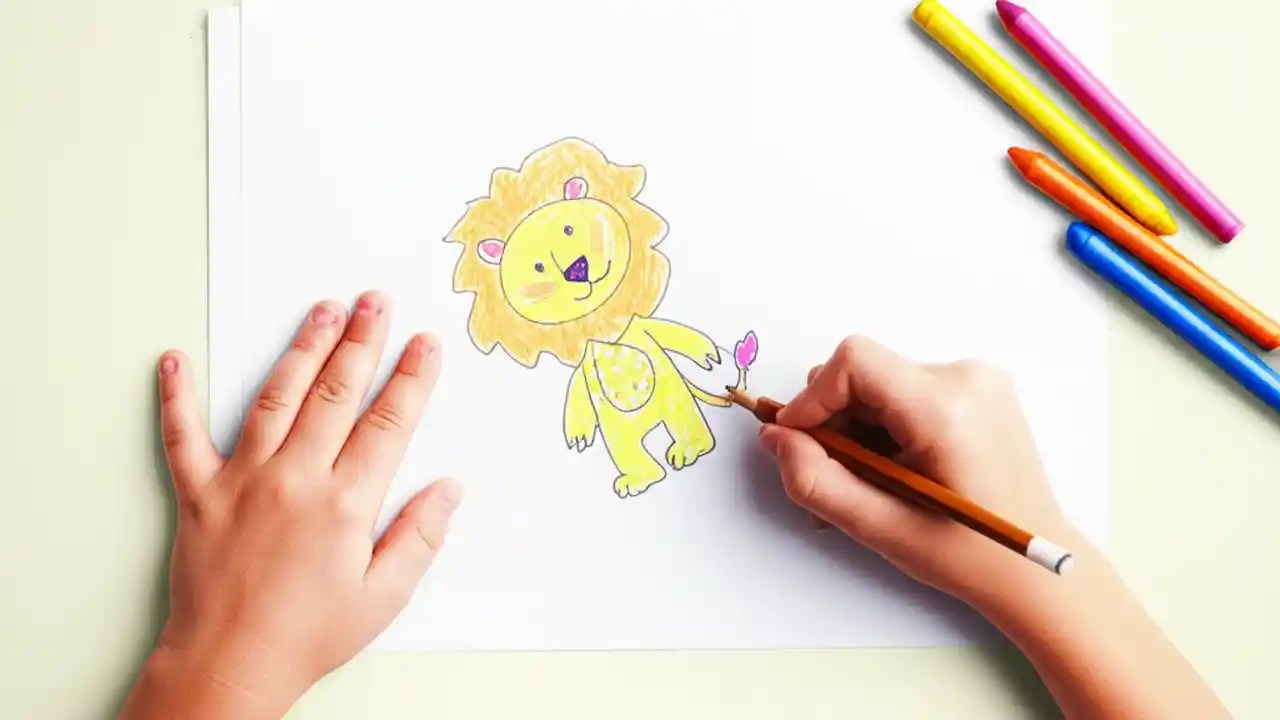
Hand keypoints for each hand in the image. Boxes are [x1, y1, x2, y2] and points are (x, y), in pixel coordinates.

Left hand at [122, 292, 460, 719]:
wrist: (229, 665)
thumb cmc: (306, 637)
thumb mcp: (383, 598)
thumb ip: (419, 538)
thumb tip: (448, 490)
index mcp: (343, 504)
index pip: (387, 424)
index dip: (411, 379)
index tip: (424, 345)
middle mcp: (294, 479)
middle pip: (335, 394)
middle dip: (361, 342)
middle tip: (375, 302)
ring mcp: (242, 481)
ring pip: (276, 398)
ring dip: (302, 349)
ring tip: (321, 311)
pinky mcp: (199, 494)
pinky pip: (182, 436)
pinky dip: (175, 397)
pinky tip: (174, 360)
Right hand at [760, 336, 1228, 718]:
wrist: (1037, 569)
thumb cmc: (969, 554)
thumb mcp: (879, 526)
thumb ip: (815, 480)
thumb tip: (775, 438)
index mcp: (944, 408)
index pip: (854, 360)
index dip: (814, 398)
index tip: (802, 440)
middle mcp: (966, 379)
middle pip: (866, 372)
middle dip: (837, 418)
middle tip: (843, 473)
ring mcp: (979, 380)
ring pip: (884, 381)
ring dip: (862, 423)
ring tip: (878, 477)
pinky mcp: (980, 389)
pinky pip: (909, 388)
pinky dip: (889, 421)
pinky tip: (901, 465)